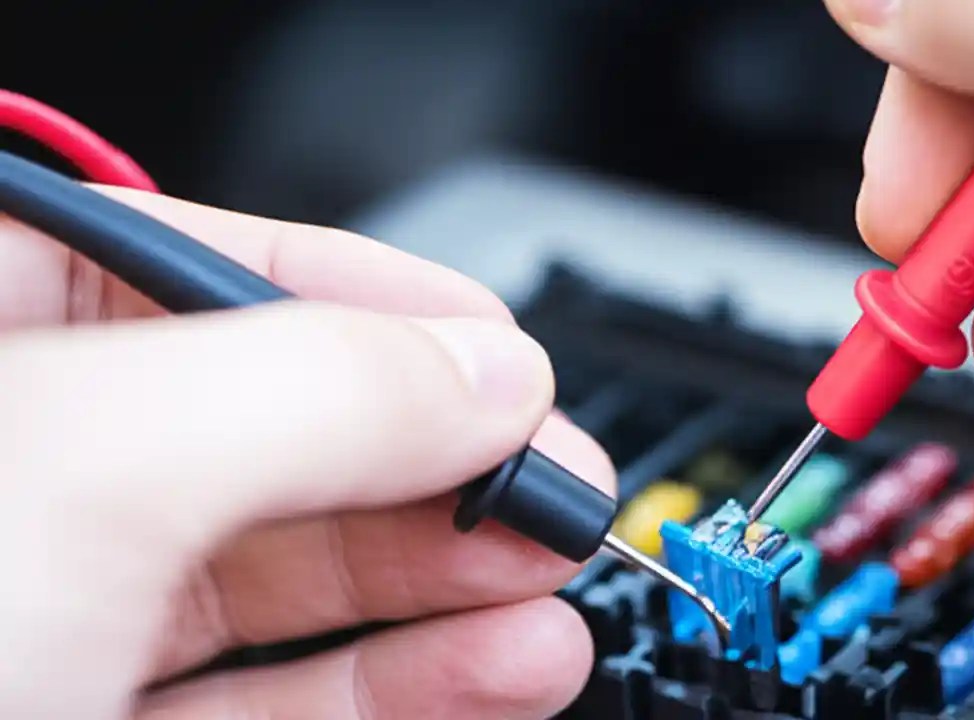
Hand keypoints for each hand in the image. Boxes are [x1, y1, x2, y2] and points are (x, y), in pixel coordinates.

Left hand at [0, 187, 613, 718]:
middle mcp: (49, 464)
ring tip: (556, 571)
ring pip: (300, 574)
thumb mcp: (91, 461)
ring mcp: (73, 605)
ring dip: (455, 580)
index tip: (499, 349)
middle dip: (446, 454)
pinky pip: (285, 695)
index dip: (375, 300)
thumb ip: (313, 390)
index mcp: (2, 338)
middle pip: (287, 429)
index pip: (208, 267)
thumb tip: (488, 375)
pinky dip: (407, 680)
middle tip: (554, 477)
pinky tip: (501, 661)